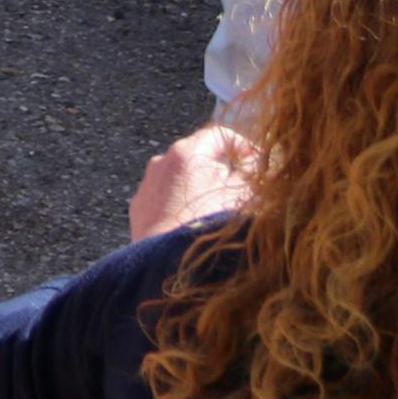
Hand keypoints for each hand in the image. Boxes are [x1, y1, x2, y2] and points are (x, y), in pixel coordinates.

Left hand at [127, 123, 256, 240]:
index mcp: (187, 152)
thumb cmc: (212, 225)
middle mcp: (161, 161)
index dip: (245, 147)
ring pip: (181, 179)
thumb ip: (252, 173)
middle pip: (199, 157)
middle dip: (222, 170)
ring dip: (201, 189)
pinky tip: (194, 225)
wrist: (170, 264)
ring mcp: (147, 185)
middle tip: (242, 190)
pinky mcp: (139, 208)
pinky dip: (181, 205)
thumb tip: (255, 163)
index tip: (258, 165)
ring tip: (218, 212)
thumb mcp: (246, 195)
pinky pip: (166, 199)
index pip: (220, 135)